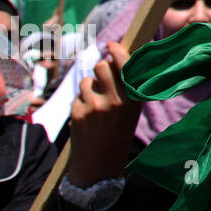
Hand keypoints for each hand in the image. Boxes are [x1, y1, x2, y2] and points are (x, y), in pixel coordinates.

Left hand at [68, 42, 142, 187]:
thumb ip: (126, 88)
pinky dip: (81, 102)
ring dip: (89, 87)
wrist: (100, 165)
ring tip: (94, 104)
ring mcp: (94, 105)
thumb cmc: (118, 134)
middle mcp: (115, 99)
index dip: (116, 50)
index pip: (124, 64)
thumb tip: (115, 61)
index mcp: (132, 98)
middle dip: (100, 69)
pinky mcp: (77, 112)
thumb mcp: (131, 111)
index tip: (111, 44)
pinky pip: (77, 96)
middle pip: (102, 66)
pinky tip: (86, 116)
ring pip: (87, 80)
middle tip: (102, 78)